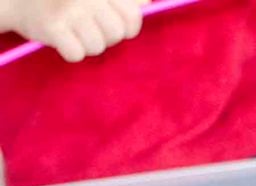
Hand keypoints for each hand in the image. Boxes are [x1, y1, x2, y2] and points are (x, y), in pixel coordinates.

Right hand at [3, 0, 146, 61]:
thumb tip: (147, 2)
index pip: (133, 16)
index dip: (129, 27)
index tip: (117, 26)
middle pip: (117, 34)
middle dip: (106, 37)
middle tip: (89, 29)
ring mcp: (70, 10)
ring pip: (98, 46)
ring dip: (87, 45)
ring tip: (74, 32)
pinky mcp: (53, 26)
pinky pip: (77, 54)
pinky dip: (70, 52)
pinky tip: (62, 40)